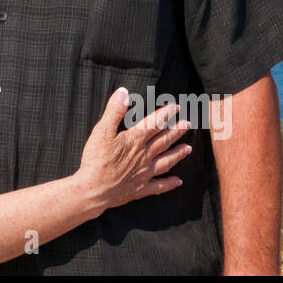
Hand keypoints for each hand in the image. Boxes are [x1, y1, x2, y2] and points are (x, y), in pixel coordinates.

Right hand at [73, 87, 190, 216]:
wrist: (93, 189)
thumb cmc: (96, 160)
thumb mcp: (101, 131)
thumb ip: (114, 111)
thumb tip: (123, 92)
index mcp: (135, 140)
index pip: (154, 124)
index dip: (165, 114)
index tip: (176, 107)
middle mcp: (143, 156)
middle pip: (164, 141)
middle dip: (176, 131)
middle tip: (187, 124)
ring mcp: (144, 173)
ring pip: (166, 161)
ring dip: (178, 154)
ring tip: (189, 148)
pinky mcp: (140, 188)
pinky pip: (159, 186)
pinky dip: (169, 184)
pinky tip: (178, 182)